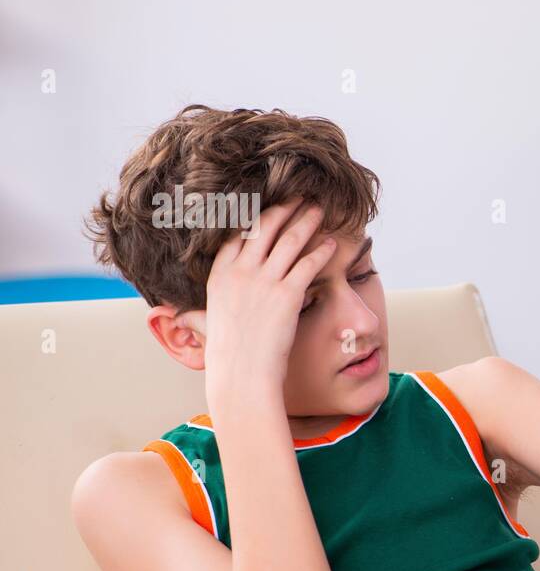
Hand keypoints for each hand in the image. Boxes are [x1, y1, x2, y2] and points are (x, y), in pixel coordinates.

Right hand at [200, 199, 332, 409]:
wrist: (242, 375)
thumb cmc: (228, 356)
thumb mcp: (206, 324)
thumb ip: (195, 314)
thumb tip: (177, 316)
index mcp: (219, 274)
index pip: (237, 233)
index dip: (253, 214)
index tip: (267, 203)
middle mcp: (240, 272)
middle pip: (265, 228)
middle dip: (284, 208)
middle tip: (300, 195)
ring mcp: (264, 281)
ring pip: (289, 239)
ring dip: (307, 220)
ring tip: (320, 209)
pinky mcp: (287, 294)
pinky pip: (308, 263)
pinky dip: (321, 250)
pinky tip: (332, 243)